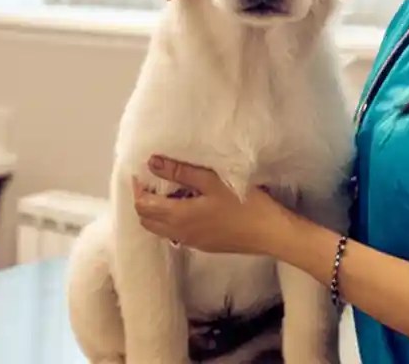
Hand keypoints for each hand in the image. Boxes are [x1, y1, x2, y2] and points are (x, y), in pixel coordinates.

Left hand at [133, 156, 295, 255]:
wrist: (270, 233)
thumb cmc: (244, 204)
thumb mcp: (212, 181)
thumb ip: (181, 172)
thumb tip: (152, 162)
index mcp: (178, 217)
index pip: (142, 206)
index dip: (138, 189)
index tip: (143, 172)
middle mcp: (179, 234)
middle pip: (146, 220)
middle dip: (144, 201)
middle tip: (154, 180)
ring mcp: (191, 242)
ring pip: (160, 229)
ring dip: (157, 211)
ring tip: (171, 190)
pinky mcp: (203, 246)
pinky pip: (175, 234)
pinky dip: (171, 220)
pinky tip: (189, 204)